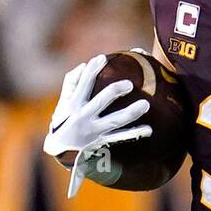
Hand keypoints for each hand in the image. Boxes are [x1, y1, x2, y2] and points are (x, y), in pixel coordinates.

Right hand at [43, 54, 151, 196]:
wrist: (62, 152)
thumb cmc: (64, 121)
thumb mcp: (62, 103)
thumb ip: (71, 83)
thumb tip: (84, 65)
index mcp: (74, 104)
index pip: (83, 84)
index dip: (92, 71)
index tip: (102, 58)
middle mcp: (84, 117)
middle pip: (101, 101)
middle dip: (114, 91)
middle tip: (129, 84)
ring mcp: (95, 131)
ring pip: (115, 121)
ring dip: (131, 113)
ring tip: (145, 104)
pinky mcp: (103, 142)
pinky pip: (121, 137)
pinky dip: (135, 133)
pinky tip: (148, 129)